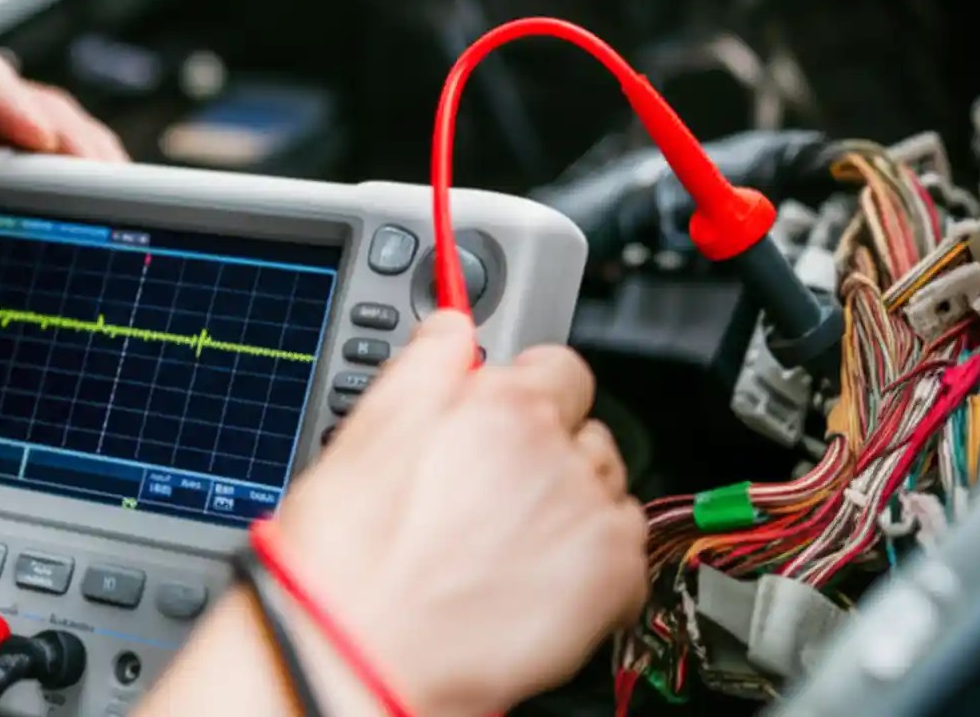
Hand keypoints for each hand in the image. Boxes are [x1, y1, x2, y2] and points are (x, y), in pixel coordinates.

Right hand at [276, 312, 648, 715]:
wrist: (357, 652)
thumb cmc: (349, 558)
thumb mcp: (371, 426)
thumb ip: (429, 362)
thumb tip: (454, 328)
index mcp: (501, 404)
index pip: (559, 366)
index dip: (532, 396)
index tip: (514, 423)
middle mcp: (555, 449)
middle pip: (585, 431)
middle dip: (551, 456)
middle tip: (499, 500)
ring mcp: (588, 513)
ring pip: (607, 488)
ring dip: (576, 507)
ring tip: (516, 548)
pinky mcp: (612, 575)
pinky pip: (630, 550)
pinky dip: (600, 565)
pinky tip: (546, 583)